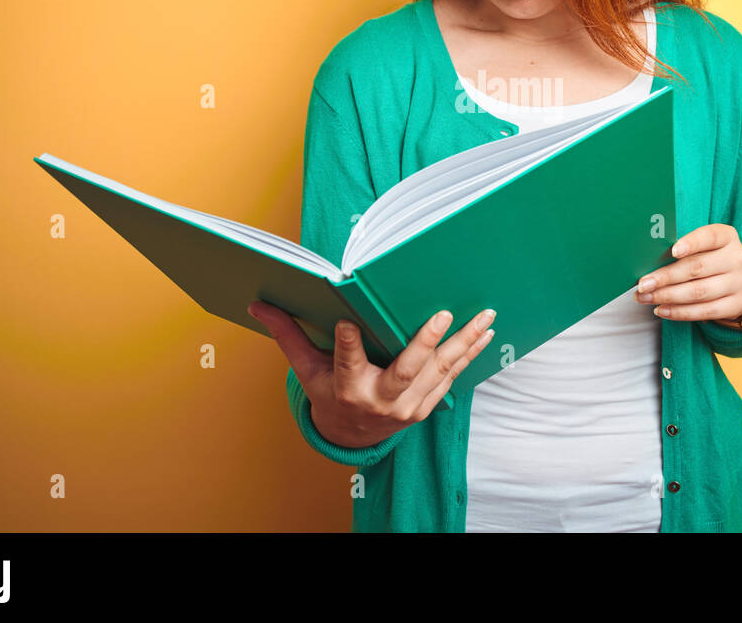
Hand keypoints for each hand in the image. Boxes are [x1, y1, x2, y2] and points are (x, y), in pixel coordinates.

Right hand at [247, 301, 495, 448]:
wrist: (350, 436)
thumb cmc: (328, 393)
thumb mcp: (306, 369)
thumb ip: (287, 335)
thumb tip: (256, 306)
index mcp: (346, 388)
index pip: (346, 363)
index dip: (346, 344)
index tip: (346, 322)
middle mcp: (379, 400)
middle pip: (404, 371)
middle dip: (424, 343)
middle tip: (440, 315)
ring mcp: (406, 407)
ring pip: (438, 372)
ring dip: (463, 343)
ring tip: (483, 316)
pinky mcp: (424, 408)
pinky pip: (451, 379)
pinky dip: (469, 355)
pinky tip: (484, 333)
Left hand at [634, 223, 741, 323]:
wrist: (736, 279)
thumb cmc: (707, 258)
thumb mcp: (701, 246)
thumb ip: (680, 249)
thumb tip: (648, 260)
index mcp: (727, 237)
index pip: (709, 237)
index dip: (691, 243)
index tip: (672, 251)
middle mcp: (736, 258)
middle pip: (697, 268)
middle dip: (666, 277)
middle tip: (643, 284)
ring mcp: (739, 283)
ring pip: (698, 292)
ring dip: (667, 296)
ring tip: (645, 298)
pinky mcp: (738, 304)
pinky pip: (705, 311)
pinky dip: (679, 312)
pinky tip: (661, 310)